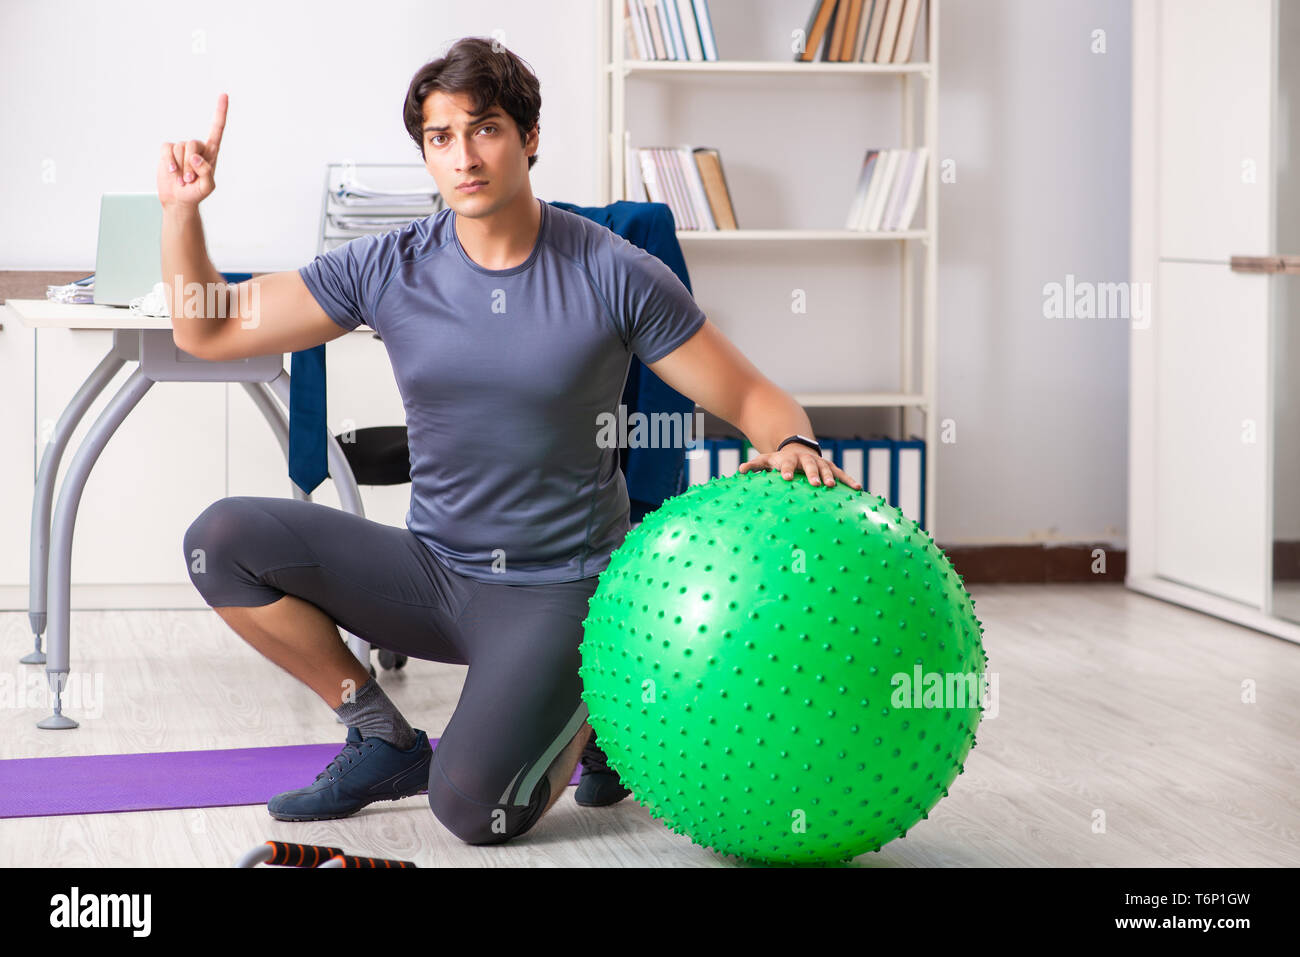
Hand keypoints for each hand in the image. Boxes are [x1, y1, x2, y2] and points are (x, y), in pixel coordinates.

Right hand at [158, 93, 227, 209]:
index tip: (224, 95)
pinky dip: (169, 162)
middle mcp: (196, 147)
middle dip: (190, 164)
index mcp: (211, 152)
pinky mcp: (167, 151)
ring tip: (183, 178)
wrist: (179, 199)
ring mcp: (181, 148)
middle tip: (191, 179)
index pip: (217, 129)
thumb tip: (196, 156)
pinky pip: (167, 149)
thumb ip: (207, 172)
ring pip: (179, 148)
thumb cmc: (196, 193)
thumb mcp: (208, 186)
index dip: (220, 112)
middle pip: (192, 144)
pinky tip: (172, 172)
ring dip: (180, 167)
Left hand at [740, 445, 862, 489]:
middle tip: (814, 484)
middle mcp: (805, 459)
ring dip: (830, 477)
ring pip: (826, 469)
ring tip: (833, 486)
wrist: (797, 446)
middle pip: (809, 465)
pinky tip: (858, 489)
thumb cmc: (779, 459)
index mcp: (789, 459)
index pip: (787, 464)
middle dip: (812, 474)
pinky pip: (841, 474)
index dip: (786, 470)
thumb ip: (754, 465)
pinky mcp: (830, 467)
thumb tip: (740, 470)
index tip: (786, 478)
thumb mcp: (766, 459)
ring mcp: (819, 463)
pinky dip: (849, 480)